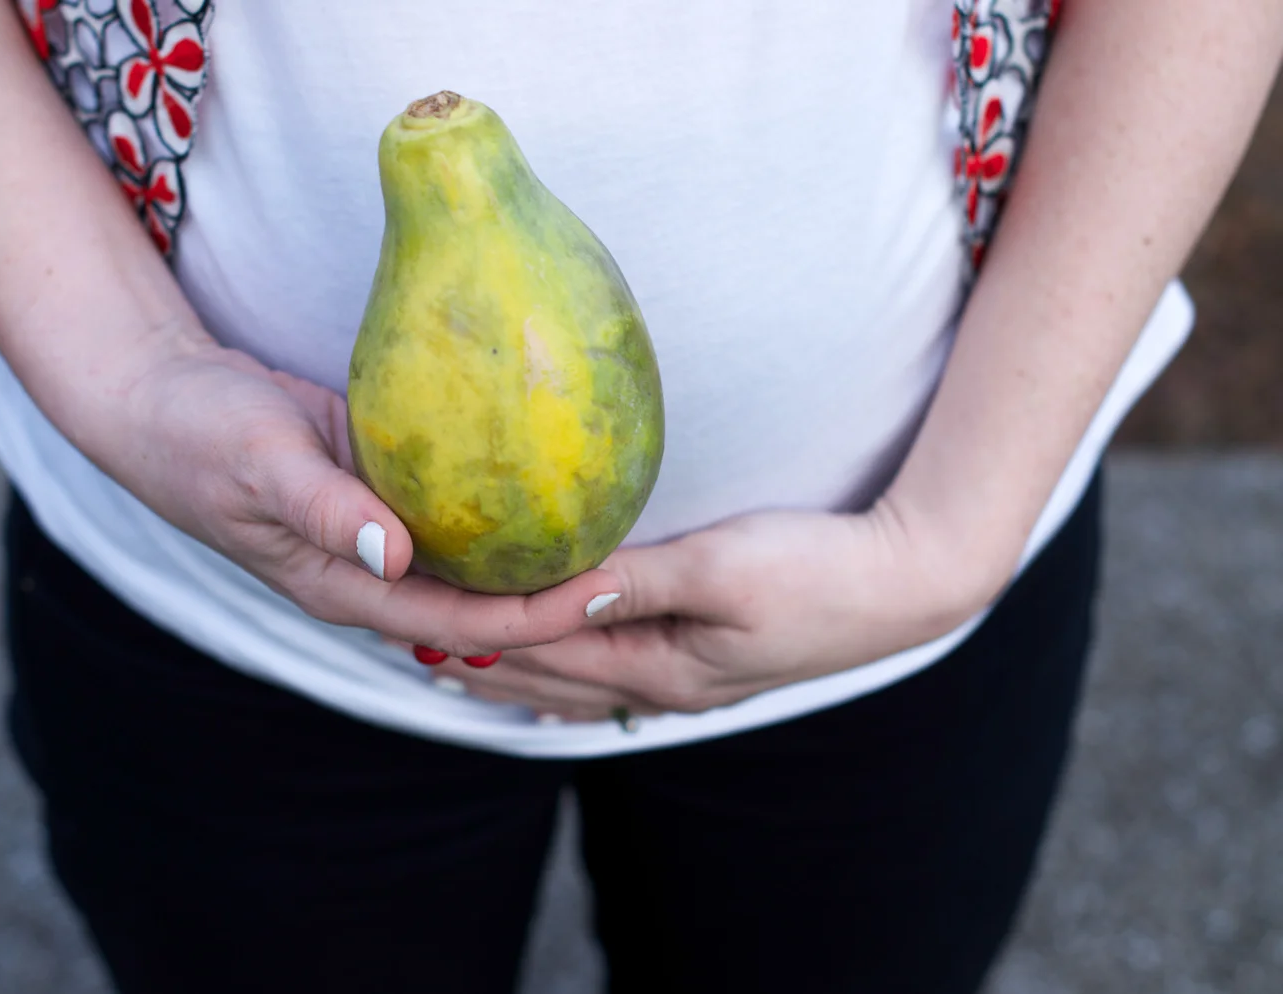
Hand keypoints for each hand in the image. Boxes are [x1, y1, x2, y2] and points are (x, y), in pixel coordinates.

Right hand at [99, 342, 619, 655]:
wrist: (162, 399)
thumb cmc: (200, 436)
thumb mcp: (259, 463)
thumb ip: (323, 509)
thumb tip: (395, 554)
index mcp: (348, 586)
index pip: (464, 621)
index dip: (537, 617)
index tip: (604, 593)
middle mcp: (375, 571)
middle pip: (484, 606)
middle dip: (557, 600)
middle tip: (637, 568)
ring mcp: (383, 533)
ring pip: (476, 564)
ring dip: (539, 559)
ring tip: (616, 533)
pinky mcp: (386, 488)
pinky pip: (459, 510)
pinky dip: (505, 509)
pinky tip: (554, 482)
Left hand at [411, 501, 1003, 722]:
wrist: (907, 584)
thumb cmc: (821, 571)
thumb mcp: (726, 568)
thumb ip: (637, 579)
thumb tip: (557, 585)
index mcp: (658, 664)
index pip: (539, 646)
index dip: (471, 625)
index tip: (409, 603)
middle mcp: (659, 683)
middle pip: (541, 673)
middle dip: (470, 653)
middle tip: (399, 629)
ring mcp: (680, 678)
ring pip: (568, 680)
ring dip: (504, 667)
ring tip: (444, 650)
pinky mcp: (698, 661)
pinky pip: (605, 675)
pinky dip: (556, 668)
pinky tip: (540, 662)